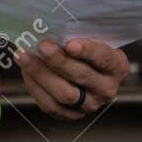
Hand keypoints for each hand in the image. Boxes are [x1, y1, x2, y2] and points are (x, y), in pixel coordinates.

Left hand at [15, 37, 130, 120]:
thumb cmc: (88, 48)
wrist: (87, 69)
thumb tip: (52, 26)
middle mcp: (107, 89)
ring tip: (24, 57)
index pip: (104, 58)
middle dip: (58, 61)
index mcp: (118, 66)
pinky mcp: (71, 115)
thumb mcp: (93, 37)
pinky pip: (50, 106)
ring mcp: (90, 105)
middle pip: (81, 77)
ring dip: (41, 74)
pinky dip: (35, 87)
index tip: (70, 44)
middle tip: (42, 46)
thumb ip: (80, 34)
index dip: (87, 51)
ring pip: (64, 94)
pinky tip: (26, 71)